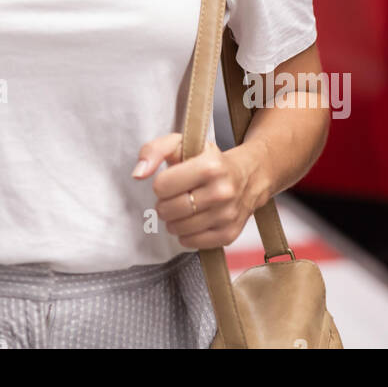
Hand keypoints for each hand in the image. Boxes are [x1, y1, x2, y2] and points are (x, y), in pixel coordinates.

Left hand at [132, 134, 265, 249]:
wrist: (249, 176)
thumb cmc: (209, 160)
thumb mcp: (182, 144)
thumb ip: (154, 150)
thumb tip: (138, 174)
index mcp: (210, 166)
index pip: (162, 186)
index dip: (161, 184)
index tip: (170, 181)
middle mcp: (222, 192)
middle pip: (168, 210)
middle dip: (164, 204)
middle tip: (174, 197)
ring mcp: (227, 215)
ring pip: (178, 228)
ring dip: (173, 220)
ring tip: (183, 207)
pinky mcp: (229, 234)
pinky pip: (192, 243)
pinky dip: (186, 234)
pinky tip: (193, 220)